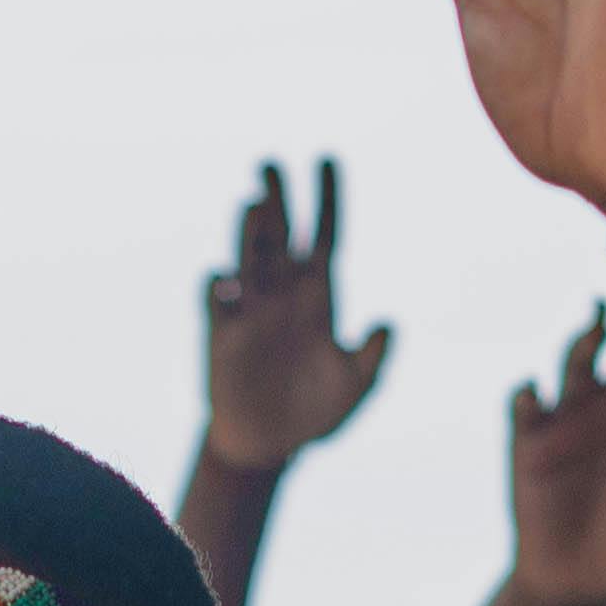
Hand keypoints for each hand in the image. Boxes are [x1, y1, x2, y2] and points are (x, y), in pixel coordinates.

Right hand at [202, 158, 394, 472]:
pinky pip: (216, 301)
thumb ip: (372, 359)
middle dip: (278, 199)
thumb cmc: (314, 415)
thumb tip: (388, 325)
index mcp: (320, 299)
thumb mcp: (353, 389)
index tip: (327, 160)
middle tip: (272, 164)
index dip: (328, 200)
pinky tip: (224, 278)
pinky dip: (218, 285)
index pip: (325, 237)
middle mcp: (284, 295)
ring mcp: (251, 311)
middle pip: (281, 235)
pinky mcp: (221, 335)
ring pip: (250, 258)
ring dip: (250, 231)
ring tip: (253, 202)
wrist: (267, 445)